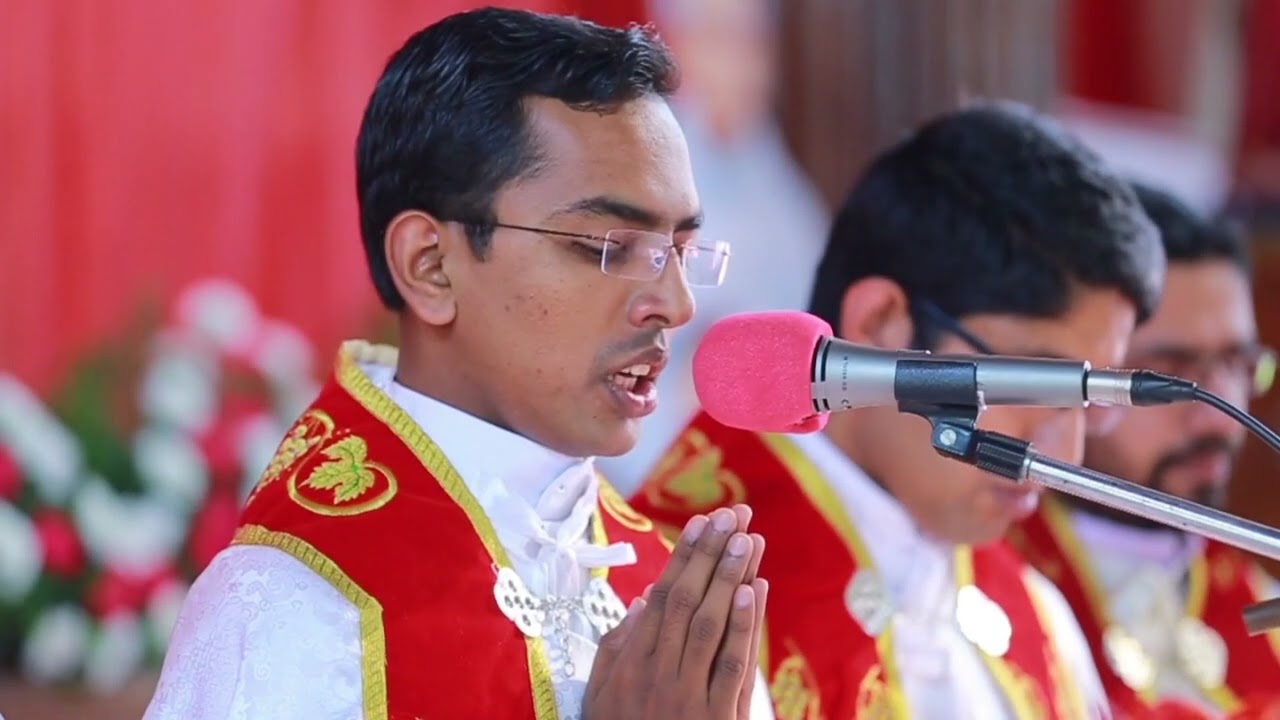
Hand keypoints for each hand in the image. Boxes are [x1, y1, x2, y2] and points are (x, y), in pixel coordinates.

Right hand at [584, 507, 766, 718]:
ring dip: (730, 577)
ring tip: (747, 538)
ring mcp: (686, 695)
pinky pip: (731, 666)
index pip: (663, 596)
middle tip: (733, 515)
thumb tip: (642, 600)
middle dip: (712, 553)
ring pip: (709, 624)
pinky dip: (744, 626)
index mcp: (631, 662)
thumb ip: (617, 647)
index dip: (685, 556)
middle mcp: (656, 672)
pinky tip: (755, 592)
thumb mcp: (602, 695)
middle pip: (687, 600)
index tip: (704, 521)